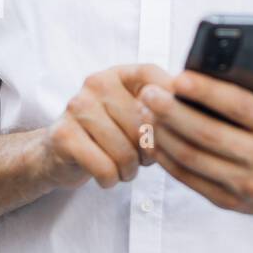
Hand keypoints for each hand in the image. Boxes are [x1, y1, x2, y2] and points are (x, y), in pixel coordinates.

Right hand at [42, 63, 174, 188]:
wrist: (58, 151)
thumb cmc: (107, 135)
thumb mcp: (132, 115)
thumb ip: (160, 110)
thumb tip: (195, 115)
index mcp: (118, 73)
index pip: (154, 77)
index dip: (170, 104)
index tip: (175, 127)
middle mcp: (96, 82)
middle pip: (143, 123)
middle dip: (149, 152)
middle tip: (143, 161)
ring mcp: (77, 106)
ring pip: (125, 150)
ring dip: (130, 170)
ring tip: (125, 169)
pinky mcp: (63, 135)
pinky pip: (104, 167)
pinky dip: (110, 179)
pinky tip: (107, 175)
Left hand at [139, 59, 252, 213]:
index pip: (240, 106)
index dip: (207, 92)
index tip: (179, 77)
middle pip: (208, 133)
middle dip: (172, 111)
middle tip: (148, 93)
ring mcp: (246, 184)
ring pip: (193, 157)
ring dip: (163, 134)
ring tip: (143, 111)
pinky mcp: (229, 201)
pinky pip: (189, 178)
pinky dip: (166, 158)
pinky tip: (152, 138)